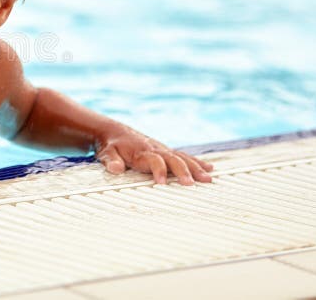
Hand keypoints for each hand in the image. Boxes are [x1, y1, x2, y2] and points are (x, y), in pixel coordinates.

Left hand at [95, 127, 213, 184]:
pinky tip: (210, 168)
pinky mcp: (166, 151)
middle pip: (172, 159)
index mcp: (140, 152)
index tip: (162, 183)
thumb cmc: (111, 146)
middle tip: (192, 184)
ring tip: (207, 179)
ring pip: (181, 158)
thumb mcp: (106, 154)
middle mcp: (154, 149)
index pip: (152, 160)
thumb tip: (115, 169)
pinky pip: (183, 156)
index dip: (158, 170)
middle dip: (183, 171)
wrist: (114, 132)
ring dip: (195, 168)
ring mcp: (162, 149)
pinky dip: (196, 162)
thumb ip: (111, 161)